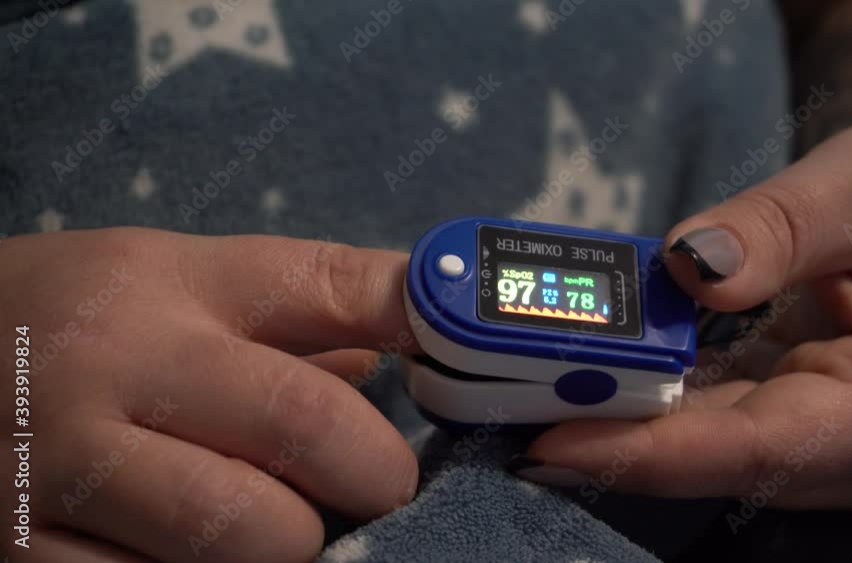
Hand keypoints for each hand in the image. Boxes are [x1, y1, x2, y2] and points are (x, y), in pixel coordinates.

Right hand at [1, 229, 417, 562]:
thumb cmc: (83, 314)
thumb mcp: (182, 279)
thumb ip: (301, 318)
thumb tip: (419, 348)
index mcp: (179, 284)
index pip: (331, 287)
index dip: (425, 324)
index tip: (466, 365)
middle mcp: (122, 367)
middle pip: (305, 424)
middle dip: (373, 472)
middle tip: (375, 481)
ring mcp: (64, 467)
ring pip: (243, 534)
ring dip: (293, 539)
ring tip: (280, 519)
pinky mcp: (24, 552)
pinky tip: (192, 550)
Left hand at [520, 118, 851, 510]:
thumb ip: (777, 227)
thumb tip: (680, 266)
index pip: (752, 448)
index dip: (643, 451)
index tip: (548, 438)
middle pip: (720, 460)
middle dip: (613, 438)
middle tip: (512, 409)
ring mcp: (840, 448)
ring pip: (715, 451)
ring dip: (627, 424)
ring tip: (536, 395)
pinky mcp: (812, 427)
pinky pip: (724, 425)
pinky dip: (660, 405)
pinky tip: (599, 381)